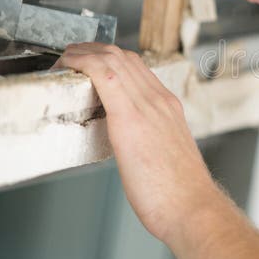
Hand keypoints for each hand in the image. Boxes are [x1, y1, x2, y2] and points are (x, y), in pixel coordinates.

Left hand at [55, 43, 258, 258]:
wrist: (193, 208)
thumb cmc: (179, 194)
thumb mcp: (166, 158)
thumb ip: (151, 144)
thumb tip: (134, 151)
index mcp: (169, 108)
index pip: (138, 69)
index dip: (110, 59)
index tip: (90, 65)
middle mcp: (160, 101)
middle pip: (124, 57)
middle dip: (93, 50)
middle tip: (71, 57)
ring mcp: (148, 107)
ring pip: (114, 59)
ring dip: (84, 53)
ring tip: (65, 60)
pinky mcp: (131, 119)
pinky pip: (104, 75)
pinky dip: (83, 63)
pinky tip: (68, 65)